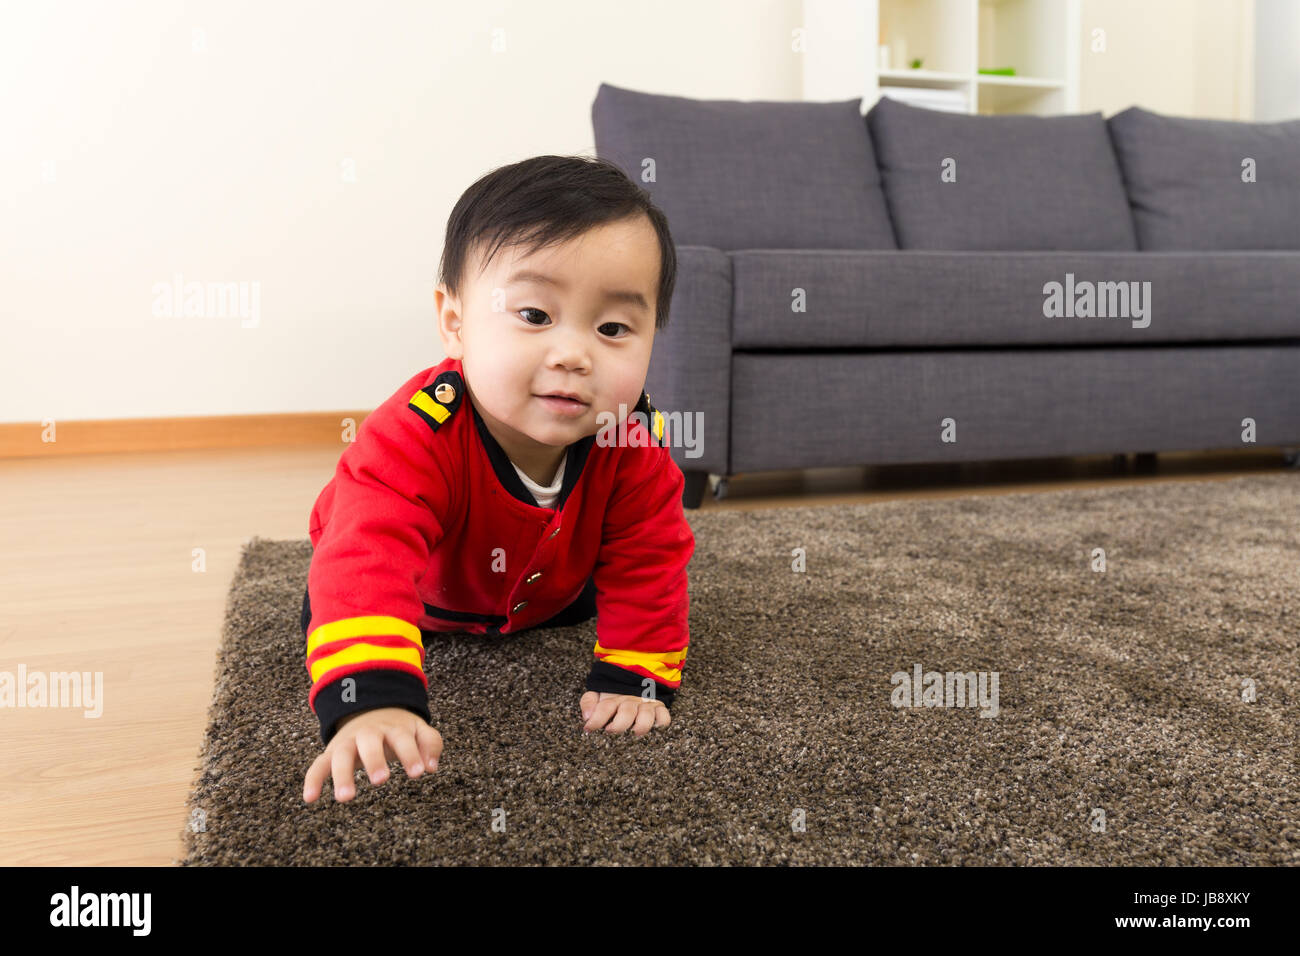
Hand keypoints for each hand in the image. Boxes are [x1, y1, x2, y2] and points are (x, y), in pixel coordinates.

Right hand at [303, 707, 441, 803]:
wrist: (371, 709)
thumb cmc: (398, 728)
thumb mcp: (418, 729)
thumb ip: (430, 744)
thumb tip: (432, 767)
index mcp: (392, 727)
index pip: (402, 738)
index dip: (410, 754)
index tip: (418, 773)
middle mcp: (368, 733)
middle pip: (369, 742)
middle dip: (374, 760)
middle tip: (381, 780)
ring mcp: (347, 742)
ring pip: (341, 755)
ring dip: (341, 775)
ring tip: (345, 798)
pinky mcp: (331, 753)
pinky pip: (318, 765)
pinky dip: (312, 779)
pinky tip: (310, 798)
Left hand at [579, 691, 669, 736]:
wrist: (636, 678)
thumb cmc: (614, 695)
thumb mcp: (598, 696)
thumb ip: (589, 703)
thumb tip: (586, 717)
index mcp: (613, 699)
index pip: (605, 707)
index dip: (596, 719)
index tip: (589, 728)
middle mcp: (630, 702)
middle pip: (626, 712)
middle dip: (619, 724)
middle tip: (611, 730)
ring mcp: (645, 705)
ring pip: (646, 715)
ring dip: (641, 724)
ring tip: (635, 732)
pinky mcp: (659, 708)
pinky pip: (664, 716)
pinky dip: (661, 722)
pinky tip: (655, 728)